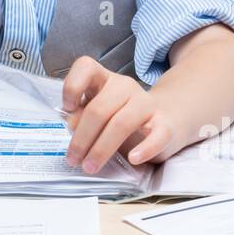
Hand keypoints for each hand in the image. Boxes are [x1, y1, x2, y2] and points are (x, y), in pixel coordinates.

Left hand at [61, 56, 180, 172]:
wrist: (167, 118)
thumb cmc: (123, 116)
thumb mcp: (99, 113)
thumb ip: (83, 115)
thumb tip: (73, 123)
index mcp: (104, 79)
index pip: (86, 67)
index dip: (72, 85)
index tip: (66, 108)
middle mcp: (125, 87)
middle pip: (99, 108)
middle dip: (82, 138)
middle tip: (73, 159)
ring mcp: (147, 103)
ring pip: (121, 124)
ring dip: (102, 149)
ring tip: (90, 166)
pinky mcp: (165, 123)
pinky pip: (157, 136)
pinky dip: (144, 148)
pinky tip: (133, 158)